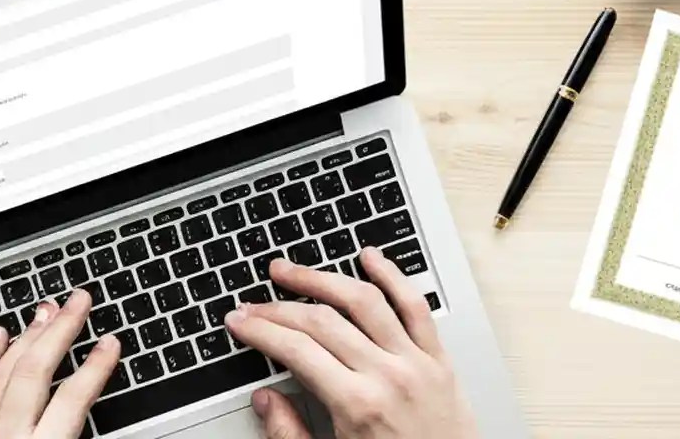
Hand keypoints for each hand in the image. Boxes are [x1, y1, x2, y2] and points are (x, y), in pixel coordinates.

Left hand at [0, 289, 121, 438]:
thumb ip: (75, 434)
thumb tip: (92, 405)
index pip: (72, 400)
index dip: (95, 368)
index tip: (111, 343)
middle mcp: (5, 436)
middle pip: (33, 373)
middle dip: (60, 331)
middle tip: (79, 300)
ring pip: (1, 374)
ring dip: (27, 337)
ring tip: (46, 310)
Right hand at [225, 247, 477, 438]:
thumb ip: (292, 435)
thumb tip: (265, 400)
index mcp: (357, 407)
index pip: (297, 350)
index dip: (261, 330)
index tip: (239, 321)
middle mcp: (387, 376)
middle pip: (323, 321)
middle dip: (279, 307)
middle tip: (253, 302)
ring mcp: (416, 363)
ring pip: (365, 301)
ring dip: (324, 279)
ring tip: (293, 271)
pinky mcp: (440, 360)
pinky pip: (416, 306)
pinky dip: (393, 276)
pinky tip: (371, 258)